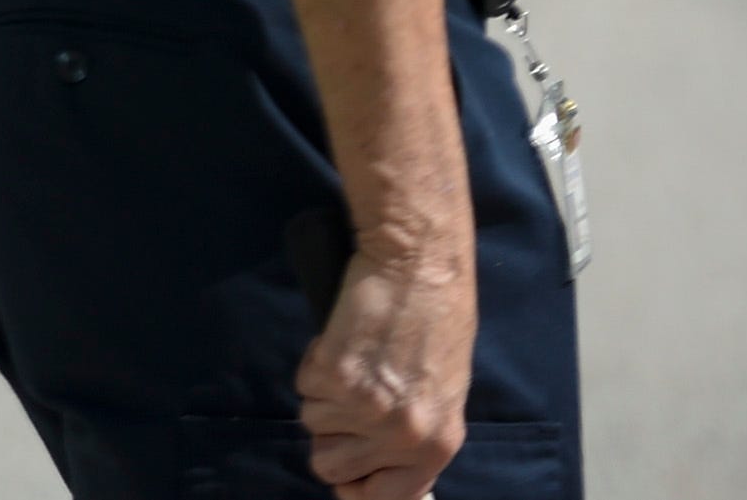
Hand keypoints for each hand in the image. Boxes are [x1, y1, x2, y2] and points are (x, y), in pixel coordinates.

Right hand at [296, 249, 472, 498]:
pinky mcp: (335, 373)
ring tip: (354, 360)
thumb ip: (413, 438)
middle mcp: (403, 435)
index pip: (383, 498)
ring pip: (311, 421)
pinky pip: (304, 384)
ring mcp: (366, 406)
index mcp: (438, 445)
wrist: (418, 269)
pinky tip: (342, 342)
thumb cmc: (437, 325)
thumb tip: (376, 469)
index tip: (347, 470)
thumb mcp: (442, 396)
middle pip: (329, 465)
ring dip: (324, 394)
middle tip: (345, 403)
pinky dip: (315, 364)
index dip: (354, 486)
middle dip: (330, 436)